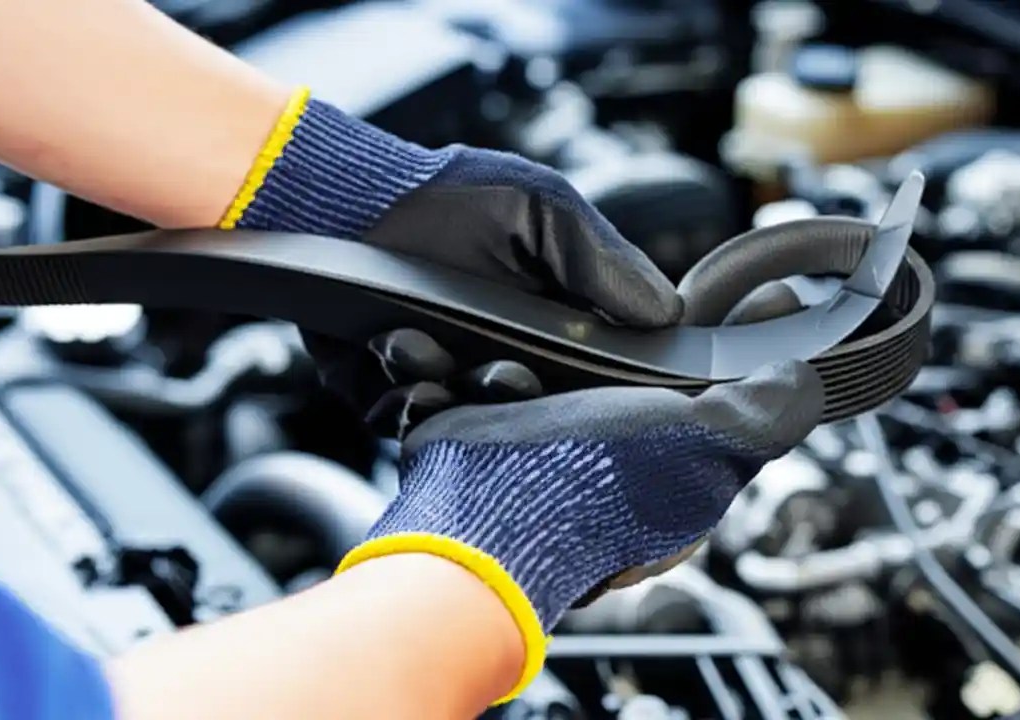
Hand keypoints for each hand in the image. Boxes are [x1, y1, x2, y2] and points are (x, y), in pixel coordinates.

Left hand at [223, 90, 680, 428]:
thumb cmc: (452, 196)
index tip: (580, 381)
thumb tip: (670, 317)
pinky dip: (401, 403)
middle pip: (527, 414)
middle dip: (511, 396)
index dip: (591, 393)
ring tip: (414, 343)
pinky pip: (403, 425)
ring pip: (465, 423)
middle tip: (497, 369)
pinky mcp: (389, 394)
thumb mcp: (546, 209)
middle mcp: (503, 360)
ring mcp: (447, 381)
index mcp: (552, 327)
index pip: (590, 382)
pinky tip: (393, 362)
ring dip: (447, 393)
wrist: (349, 200)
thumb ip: (606, 261)